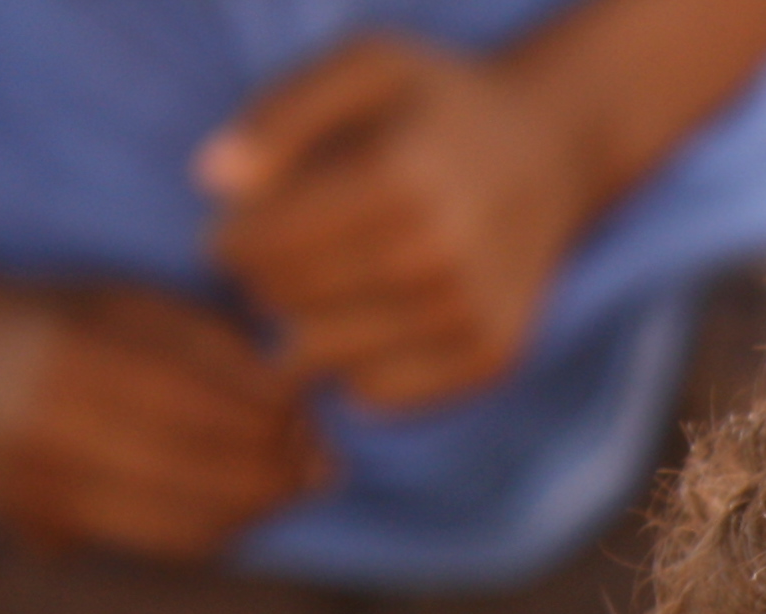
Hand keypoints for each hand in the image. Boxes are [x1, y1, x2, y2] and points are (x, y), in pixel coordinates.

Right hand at [0, 278, 325, 558]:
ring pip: (182, 529)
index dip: (273, 428)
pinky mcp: (34, 534)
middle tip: (317, 468)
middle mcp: (46, 431)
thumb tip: (298, 400)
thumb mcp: (119, 300)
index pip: (205, 409)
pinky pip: (148, 548)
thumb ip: (208, 338)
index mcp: (69, 357)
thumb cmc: (43, 317)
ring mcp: (36, 494)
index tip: (314, 426)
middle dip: (275, 478)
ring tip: (281, 490)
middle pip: (201, 477)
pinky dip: (202, 533)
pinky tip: (228, 510)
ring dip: (250, 516)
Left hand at [198, 34, 592, 410]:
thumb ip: (279, 113)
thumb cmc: (438, 104)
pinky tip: (360, 323)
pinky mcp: (492, 356)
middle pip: (290, 302)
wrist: (554, 151)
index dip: (229, 242)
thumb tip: (212, 183)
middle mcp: (442, 254)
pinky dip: (353, 366)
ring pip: (328, 356)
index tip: (228, 231)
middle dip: (261, 283)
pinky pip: (380, 394)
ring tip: (311, 291)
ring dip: (302, 329)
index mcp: (401, 179)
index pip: (268, 243)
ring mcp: (471, 312)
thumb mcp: (362, 67)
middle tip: (271, 261)